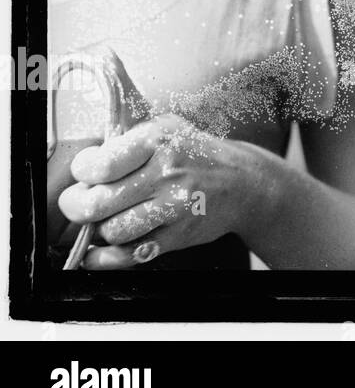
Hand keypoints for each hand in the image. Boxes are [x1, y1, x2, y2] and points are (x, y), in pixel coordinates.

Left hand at [57, 114, 269, 269]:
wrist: (245, 182)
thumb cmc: (197, 154)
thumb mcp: (168, 129)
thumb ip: (127, 140)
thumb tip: (85, 163)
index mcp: (159, 141)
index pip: (99, 165)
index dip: (82, 172)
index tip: (87, 173)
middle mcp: (167, 173)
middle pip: (97, 204)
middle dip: (77, 206)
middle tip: (80, 203)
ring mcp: (174, 207)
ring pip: (111, 231)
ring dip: (101, 229)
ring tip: (107, 218)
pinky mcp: (179, 235)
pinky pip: (129, 255)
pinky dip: (106, 258)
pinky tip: (99, 251)